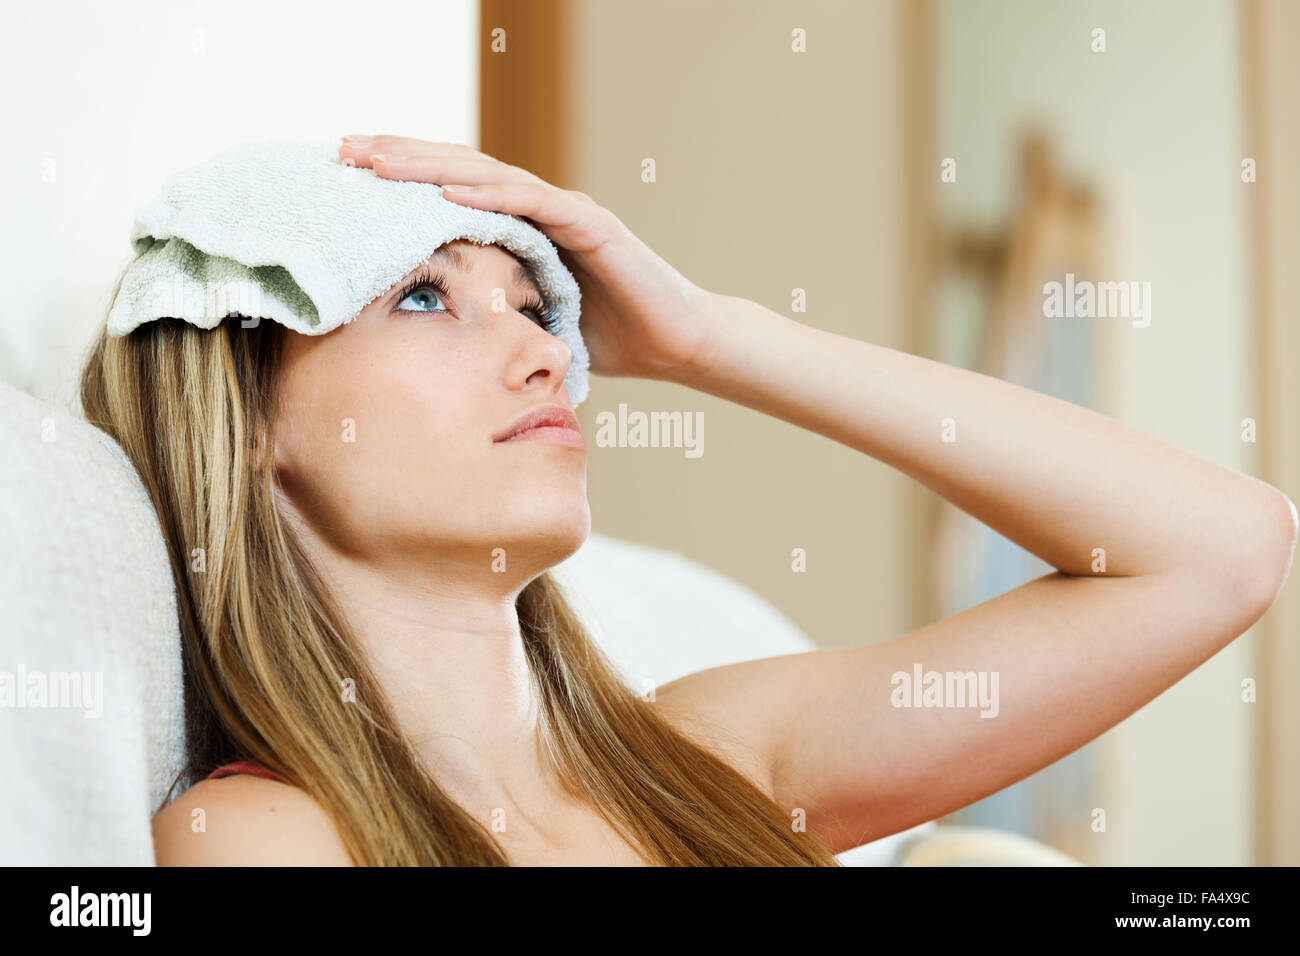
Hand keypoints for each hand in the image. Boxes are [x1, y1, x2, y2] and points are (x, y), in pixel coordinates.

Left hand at [338, 135, 717, 383]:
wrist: (678, 344)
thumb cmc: (611, 338)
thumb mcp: (534, 326)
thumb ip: (496, 316)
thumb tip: (439, 345)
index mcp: (522, 226)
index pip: (451, 190)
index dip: (401, 179)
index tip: (349, 176)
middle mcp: (539, 208)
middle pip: (458, 171)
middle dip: (399, 157)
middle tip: (343, 149)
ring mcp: (565, 211)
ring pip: (487, 177)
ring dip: (430, 167)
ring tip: (377, 162)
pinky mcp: (591, 226)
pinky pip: (532, 204)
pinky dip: (489, 195)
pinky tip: (446, 193)